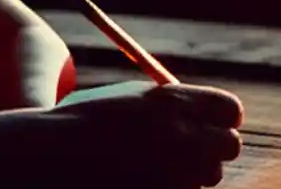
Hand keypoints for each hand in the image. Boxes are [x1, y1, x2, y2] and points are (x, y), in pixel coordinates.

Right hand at [48, 80, 243, 187]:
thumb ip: (172, 105)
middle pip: (230, 146)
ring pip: (208, 177)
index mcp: (175, 101)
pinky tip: (139, 182)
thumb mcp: (130, 100)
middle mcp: (183, 135)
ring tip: (148, 170)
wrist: (49, 158)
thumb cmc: (83, 125)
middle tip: (190, 154)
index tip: (211, 126)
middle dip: (213, 150)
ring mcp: (177, 173)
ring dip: (188, 176)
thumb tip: (209, 116)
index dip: (221, 119)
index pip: (230, 109)